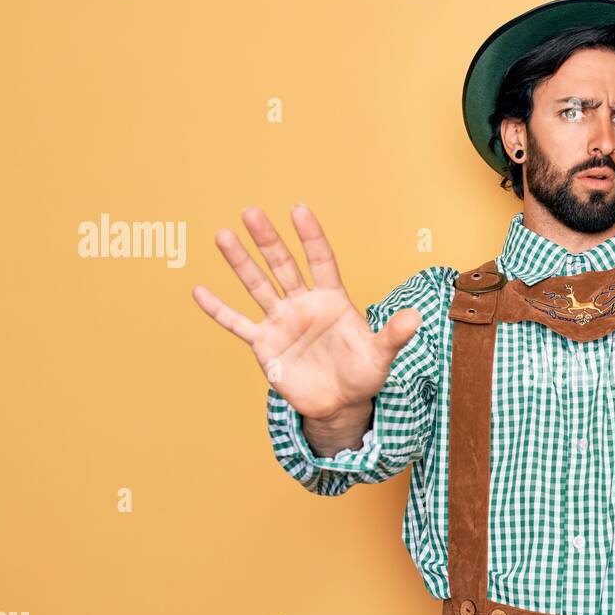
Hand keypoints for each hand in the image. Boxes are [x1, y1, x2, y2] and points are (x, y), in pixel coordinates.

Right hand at [192, 204, 421, 420]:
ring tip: (223, 236)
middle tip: (251, 212)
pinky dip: (219, 310)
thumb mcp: (381, 356)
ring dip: (240, 263)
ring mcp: (282, 322)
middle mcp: (304, 304)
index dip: (311, 237)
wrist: (340, 404)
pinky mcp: (265, 345)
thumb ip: (393, 334)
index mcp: (332, 300)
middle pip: (283, 266)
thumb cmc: (363, 374)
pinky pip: (238, 324)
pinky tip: (198, 291)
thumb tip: (416, 317)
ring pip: (258, 286)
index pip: (321, 261)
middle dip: (268, 241)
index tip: (298, 210)